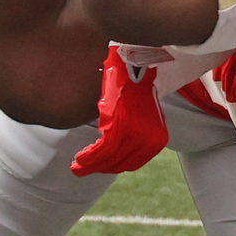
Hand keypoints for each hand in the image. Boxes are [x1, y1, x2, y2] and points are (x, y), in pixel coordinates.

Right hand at [70, 48, 167, 176]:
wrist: (135, 65)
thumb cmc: (137, 88)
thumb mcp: (142, 116)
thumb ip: (134, 135)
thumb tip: (117, 150)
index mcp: (157, 140)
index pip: (132, 162)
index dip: (114, 166)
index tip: (100, 167)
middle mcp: (148, 140)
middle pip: (120, 164)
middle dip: (101, 168)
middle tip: (83, 169)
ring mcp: (134, 135)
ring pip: (109, 159)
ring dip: (91, 165)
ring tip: (77, 166)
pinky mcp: (118, 127)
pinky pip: (101, 150)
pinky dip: (88, 157)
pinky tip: (80, 159)